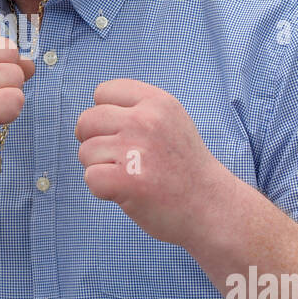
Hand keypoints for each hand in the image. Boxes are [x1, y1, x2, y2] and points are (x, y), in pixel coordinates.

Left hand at [74, 78, 230, 246]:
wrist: (212, 207)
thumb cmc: (184, 168)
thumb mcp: (170, 122)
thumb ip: (136, 111)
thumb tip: (86, 121)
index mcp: (157, 102)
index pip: (102, 92)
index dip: (104, 116)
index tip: (120, 135)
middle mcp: (146, 120)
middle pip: (87, 120)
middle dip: (94, 142)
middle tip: (119, 160)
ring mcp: (136, 150)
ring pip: (85, 151)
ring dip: (100, 168)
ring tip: (130, 177)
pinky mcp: (128, 180)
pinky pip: (90, 178)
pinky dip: (102, 190)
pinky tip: (127, 192)